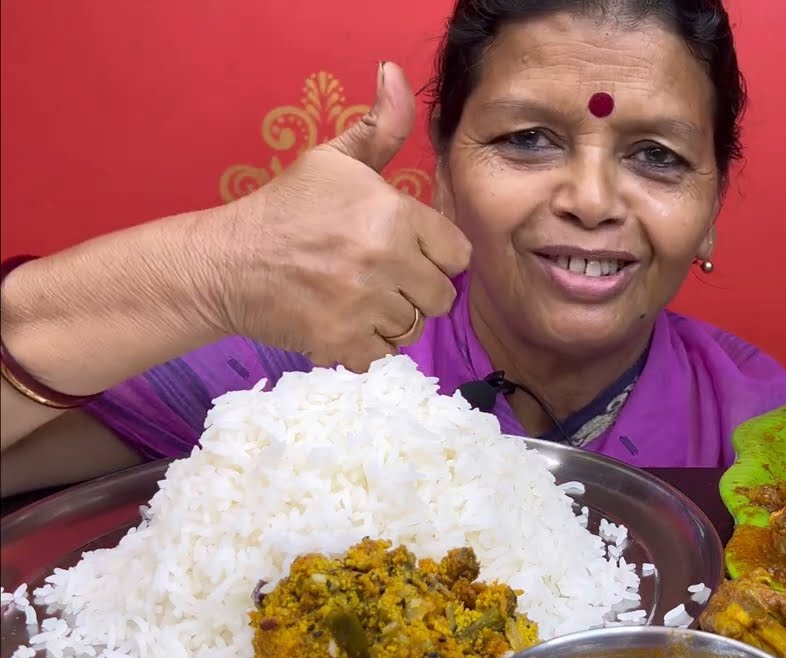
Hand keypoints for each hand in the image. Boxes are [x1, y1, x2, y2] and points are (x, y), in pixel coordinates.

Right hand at [211, 61, 469, 370]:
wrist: (226, 263)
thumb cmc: (285, 208)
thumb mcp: (333, 161)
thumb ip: (380, 128)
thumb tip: (394, 72)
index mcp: (393, 214)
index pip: (457, 254)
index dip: (437, 255)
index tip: (412, 252)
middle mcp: (385, 260)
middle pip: (440, 297)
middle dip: (417, 290)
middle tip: (383, 278)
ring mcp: (363, 305)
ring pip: (411, 327)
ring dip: (391, 317)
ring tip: (358, 296)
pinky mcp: (341, 341)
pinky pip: (381, 354)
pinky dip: (365, 344)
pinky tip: (342, 319)